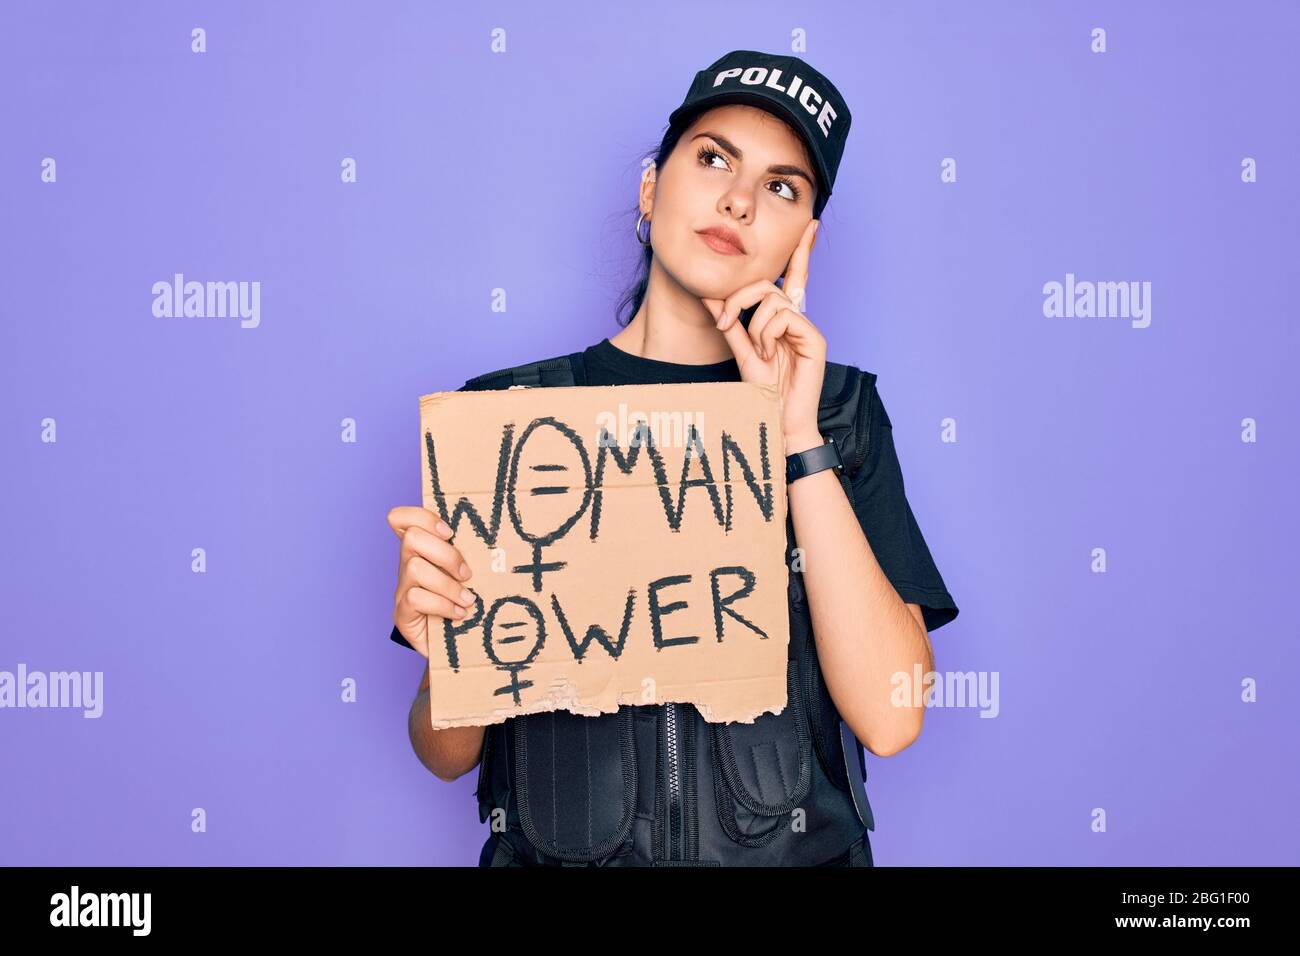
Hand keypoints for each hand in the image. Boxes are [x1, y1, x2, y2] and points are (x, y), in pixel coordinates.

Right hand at [388, 506, 477, 659]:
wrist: (450, 646)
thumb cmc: (462, 602)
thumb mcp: (466, 575)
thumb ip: (470, 556)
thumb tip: (502, 544)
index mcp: (421, 550)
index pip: (400, 518)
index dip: (422, 517)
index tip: (449, 531)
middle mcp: (406, 565)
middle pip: (412, 538)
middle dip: (446, 554)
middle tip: (467, 574)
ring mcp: (401, 589)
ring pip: (415, 568)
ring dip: (447, 584)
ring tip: (468, 599)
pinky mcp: (402, 613)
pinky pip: (416, 598)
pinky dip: (442, 605)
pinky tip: (458, 613)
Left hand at [700, 219, 825, 448]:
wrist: (777, 419)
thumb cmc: (763, 390)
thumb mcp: (740, 350)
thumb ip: (730, 323)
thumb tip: (709, 296)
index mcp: (783, 318)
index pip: (792, 277)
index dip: (801, 251)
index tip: (809, 224)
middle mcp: (797, 318)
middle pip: (766, 285)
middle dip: (738, 299)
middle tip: (723, 323)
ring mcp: (808, 327)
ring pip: (772, 300)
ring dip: (753, 326)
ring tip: (757, 352)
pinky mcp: (815, 338)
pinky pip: (784, 316)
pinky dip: (767, 334)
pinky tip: (769, 354)